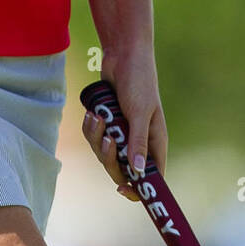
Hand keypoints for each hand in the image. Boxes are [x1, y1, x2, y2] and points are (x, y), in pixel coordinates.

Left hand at [81, 50, 166, 201]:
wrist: (123, 55)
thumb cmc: (139, 81)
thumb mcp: (140, 111)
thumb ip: (138, 141)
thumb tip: (138, 171)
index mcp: (154, 142)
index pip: (151, 176)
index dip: (138, 188)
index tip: (122, 190)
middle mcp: (138, 141)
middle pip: (122, 169)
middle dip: (110, 158)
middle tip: (108, 140)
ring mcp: (122, 133)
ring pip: (104, 154)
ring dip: (97, 138)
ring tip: (98, 117)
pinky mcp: (107, 123)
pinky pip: (94, 138)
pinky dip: (90, 128)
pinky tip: (92, 113)